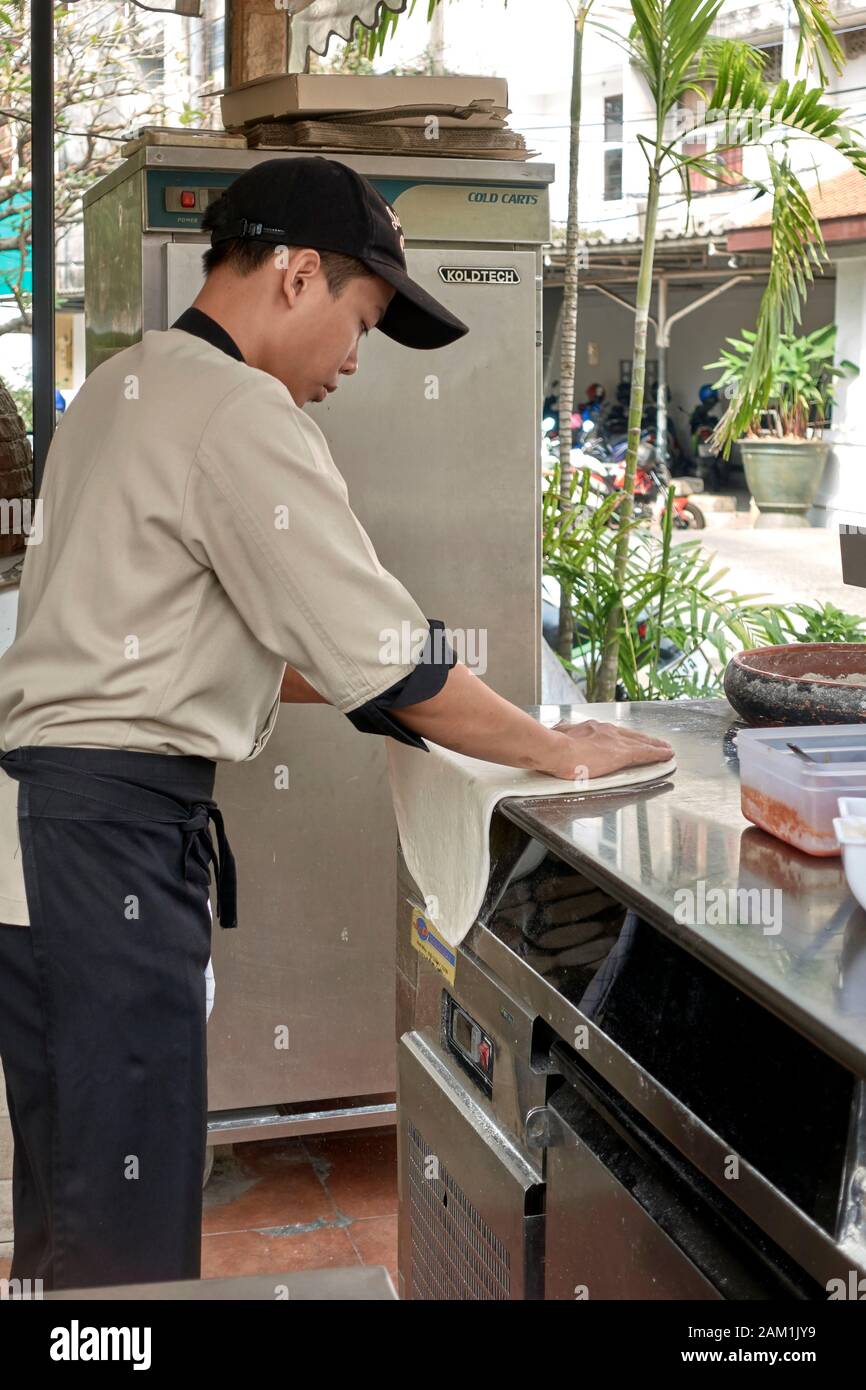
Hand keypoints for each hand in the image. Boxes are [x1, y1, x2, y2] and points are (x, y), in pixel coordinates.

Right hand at [544, 718, 673, 781]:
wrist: (554, 749)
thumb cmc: (551, 746)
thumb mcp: (558, 735)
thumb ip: (562, 734)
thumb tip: (556, 732)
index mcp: (591, 728)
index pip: (614, 732)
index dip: (625, 736)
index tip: (632, 739)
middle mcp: (606, 731)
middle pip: (631, 735)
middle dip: (645, 739)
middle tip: (658, 743)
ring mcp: (615, 742)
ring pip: (641, 742)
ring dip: (654, 746)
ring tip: (665, 750)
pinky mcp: (622, 754)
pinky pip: (644, 753)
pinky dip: (657, 754)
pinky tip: (666, 756)